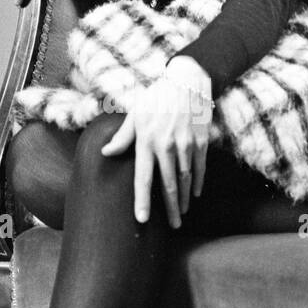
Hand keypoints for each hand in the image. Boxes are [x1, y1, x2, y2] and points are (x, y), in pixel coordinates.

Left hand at [100, 56, 213, 225]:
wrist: (187, 81)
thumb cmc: (157, 97)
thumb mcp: (136, 113)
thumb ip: (123, 136)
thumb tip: (106, 152)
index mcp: (147, 141)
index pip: (143, 178)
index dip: (142, 201)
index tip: (141, 219)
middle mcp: (166, 146)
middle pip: (168, 185)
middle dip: (171, 209)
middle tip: (173, 227)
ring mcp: (186, 145)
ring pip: (185, 180)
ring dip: (184, 199)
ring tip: (182, 214)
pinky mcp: (201, 142)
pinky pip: (200, 168)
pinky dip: (198, 183)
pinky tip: (195, 194)